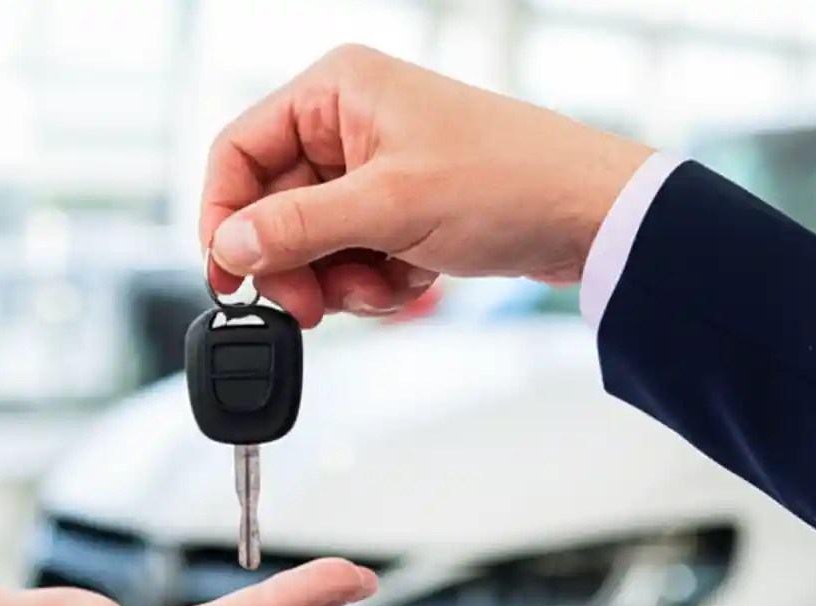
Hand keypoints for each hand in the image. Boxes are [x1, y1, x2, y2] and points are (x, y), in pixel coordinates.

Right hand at [200, 43, 653, 327]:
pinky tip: (412, 279)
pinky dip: (373, 281)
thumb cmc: (511, 180)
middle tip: (312, 304)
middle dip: (295, 262)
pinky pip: (348, 255)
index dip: (223, 217)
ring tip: (384, 284)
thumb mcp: (389, 207)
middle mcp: (347, 123)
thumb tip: (228, 247)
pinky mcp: (395, 208)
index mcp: (336, 91)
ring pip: (309, 240)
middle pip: (271, 206)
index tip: (227, 276)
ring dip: (338, 278)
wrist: (592, 217)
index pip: (239, 151)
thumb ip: (296, 228)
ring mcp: (372, 168)